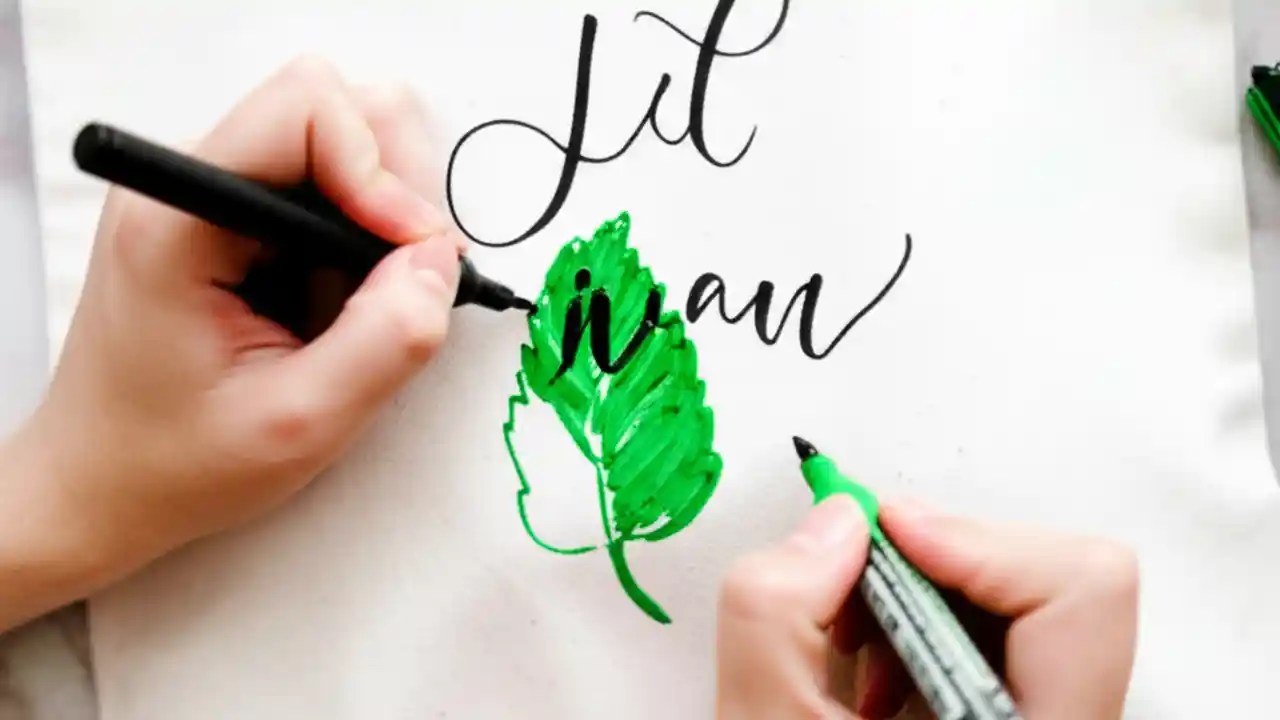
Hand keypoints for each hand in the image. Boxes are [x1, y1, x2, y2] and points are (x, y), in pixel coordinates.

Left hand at [0, 57, 464, 629]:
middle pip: (334, 106)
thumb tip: (442, 263)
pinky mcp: (235, 215)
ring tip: (364, 298)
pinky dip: (366, 234)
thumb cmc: (176, 462)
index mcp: (179, 216)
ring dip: (384, 214)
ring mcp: (212, 193)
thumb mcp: (299, 425)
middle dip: (397, 186)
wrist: (103, 484)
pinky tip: (342, 300)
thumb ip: (385, 341)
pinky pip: (331, 186)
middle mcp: (189, 182)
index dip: (380, 173)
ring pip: (344, 139)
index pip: (306, 110)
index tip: (411, 255)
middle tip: (403, 277)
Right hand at [715, 496, 1138, 718]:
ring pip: (1034, 599)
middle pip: (1061, 583)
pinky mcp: (1025, 715)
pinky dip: (934, 622)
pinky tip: (878, 670)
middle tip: (856, 577)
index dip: (974, 542)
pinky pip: (1013, 631)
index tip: (885, 536)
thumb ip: (777, 606)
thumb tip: (836, 525)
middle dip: (940, 561)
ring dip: (930, 593)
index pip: (1078, 596)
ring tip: (858, 644)